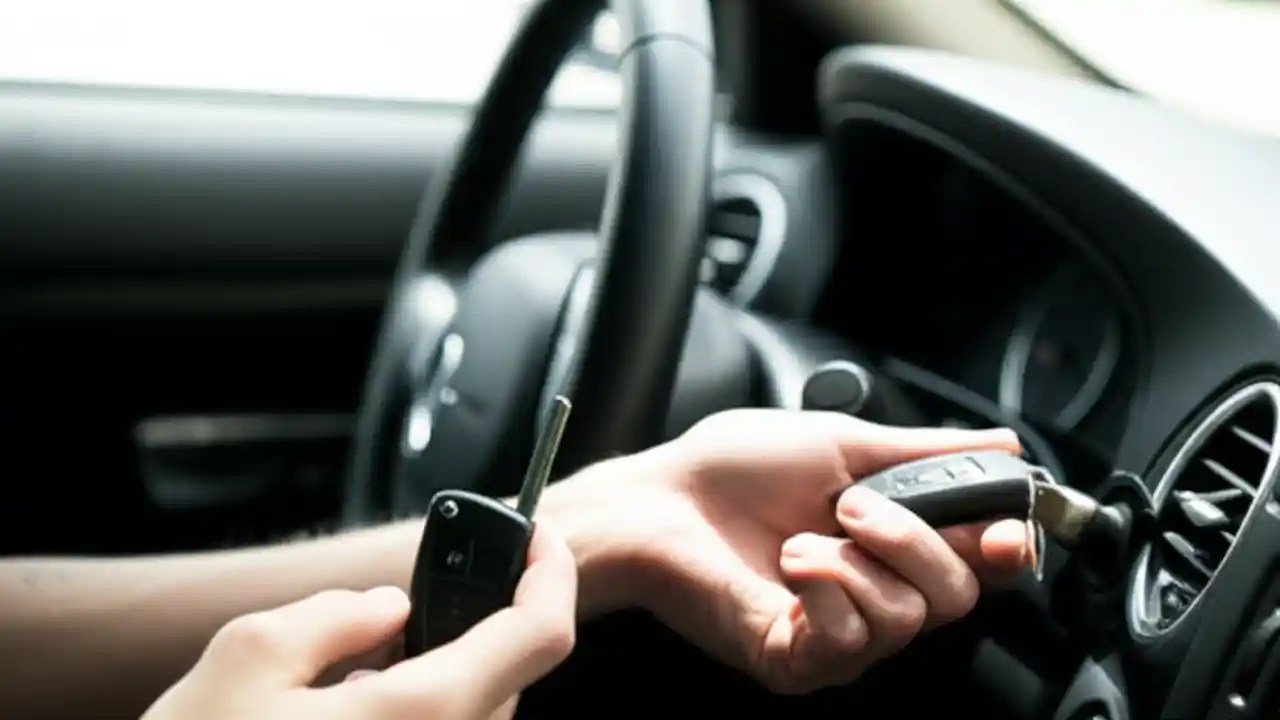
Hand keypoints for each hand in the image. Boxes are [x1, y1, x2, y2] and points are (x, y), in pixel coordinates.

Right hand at [142, 525, 576, 719]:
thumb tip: (388, 608)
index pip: (540, 635)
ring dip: (445, 678)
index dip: (551, 574)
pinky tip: (355, 713)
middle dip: (478, 627)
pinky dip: (421, 714)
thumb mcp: (246, 661)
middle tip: (418, 606)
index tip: (538, 538)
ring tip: (365, 671)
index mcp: (422, 714)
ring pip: (475, 715)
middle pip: (507, 676)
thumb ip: (334, 617)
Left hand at [600, 409, 1031, 693]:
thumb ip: (928, 453)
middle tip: (856, 506)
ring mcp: (834, 631)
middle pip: (956, 597)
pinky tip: (791, 563)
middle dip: (915, 541)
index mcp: (889, 540)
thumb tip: (1006, 446)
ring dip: (857, 561)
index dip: (1005, 547)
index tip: (1007, 527)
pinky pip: (848, 643)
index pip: (975, 563)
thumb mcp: (844, 445)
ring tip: (802, 535)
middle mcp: (870, 592)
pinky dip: (826, 591)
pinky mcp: (794, 660)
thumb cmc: (733, 469)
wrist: (655, 499)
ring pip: (905, 619)